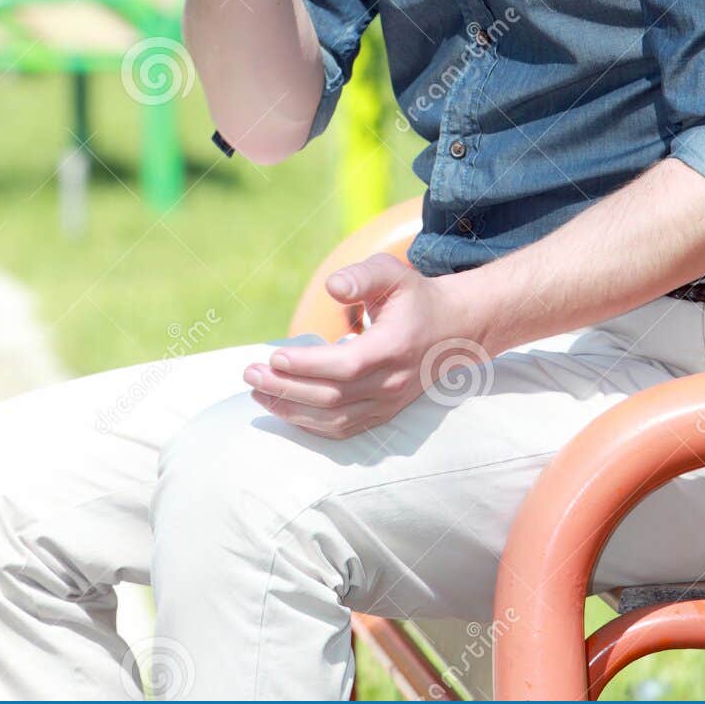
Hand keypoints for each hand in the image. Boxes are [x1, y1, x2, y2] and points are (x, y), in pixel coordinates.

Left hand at [243, 254, 479, 438]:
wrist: (454, 332)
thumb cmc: (415, 298)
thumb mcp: (393, 274)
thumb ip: (362, 276)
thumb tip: (332, 287)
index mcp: (394, 348)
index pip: (347, 365)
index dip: (308, 366)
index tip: (274, 357)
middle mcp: (392, 383)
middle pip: (333, 396)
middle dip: (286, 388)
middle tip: (250, 374)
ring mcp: (388, 404)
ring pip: (335, 419)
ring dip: (292, 410)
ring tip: (257, 392)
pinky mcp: (383, 415)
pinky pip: (343, 429)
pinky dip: (310, 425)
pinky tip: (284, 409)